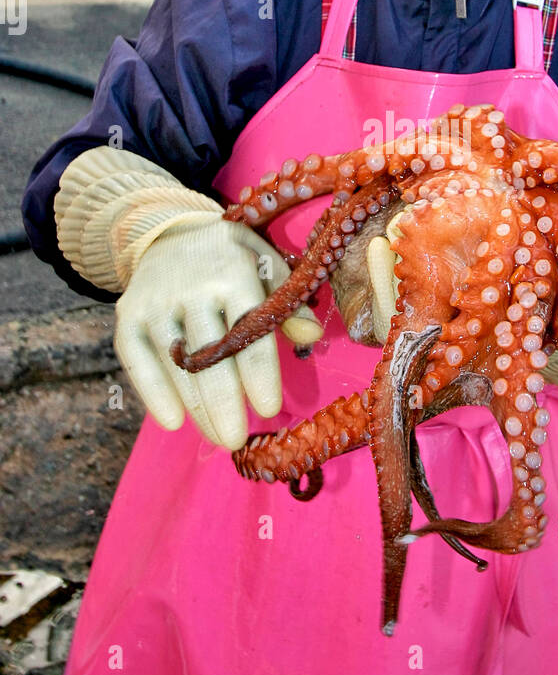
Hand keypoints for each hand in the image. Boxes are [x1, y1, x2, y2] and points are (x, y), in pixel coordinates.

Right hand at [113, 218, 321, 447]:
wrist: (169, 233)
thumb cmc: (231, 257)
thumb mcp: (266, 264)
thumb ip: (287, 300)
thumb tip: (311, 337)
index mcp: (233, 273)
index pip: (248, 332)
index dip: (259, 375)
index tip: (269, 409)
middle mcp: (191, 287)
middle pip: (210, 357)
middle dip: (225, 405)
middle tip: (236, 441)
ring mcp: (155, 302)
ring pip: (176, 365)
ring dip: (196, 408)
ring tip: (217, 436)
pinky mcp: (128, 314)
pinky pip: (138, 361)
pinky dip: (153, 394)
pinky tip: (173, 421)